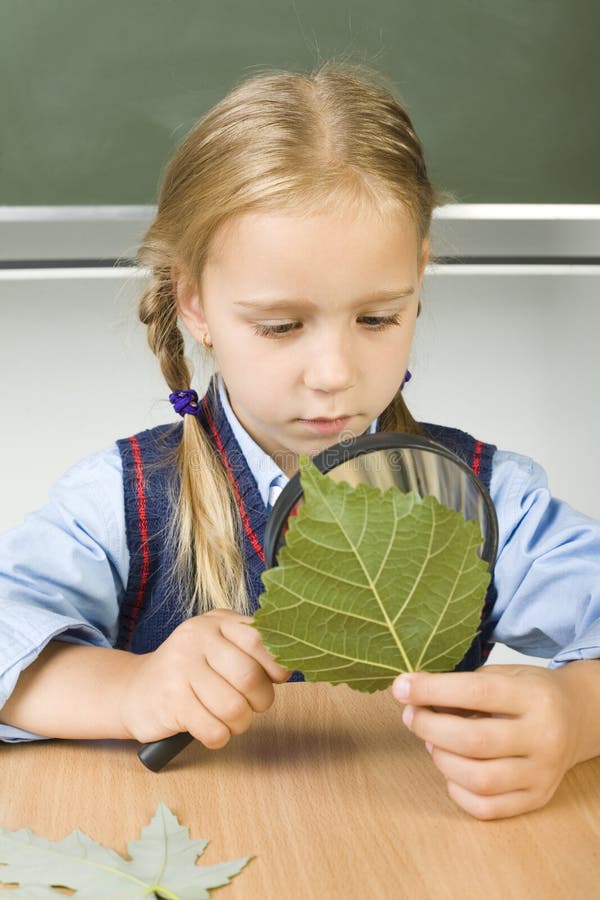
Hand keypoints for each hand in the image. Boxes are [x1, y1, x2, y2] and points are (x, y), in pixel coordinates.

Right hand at [120, 610, 290, 746]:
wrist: (135, 689)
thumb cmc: (191, 671)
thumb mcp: (219, 645)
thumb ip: (251, 647)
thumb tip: (291, 664)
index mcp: (217, 621)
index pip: (260, 639)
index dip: (276, 665)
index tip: (276, 679)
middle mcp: (197, 638)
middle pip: (249, 677)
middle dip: (260, 701)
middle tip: (253, 706)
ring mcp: (181, 668)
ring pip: (233, 708)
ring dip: (240, 723)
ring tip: (231, 719)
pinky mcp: (170, 700)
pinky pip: (213, 730)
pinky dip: (219, 737)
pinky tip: (212, 730)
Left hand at [392, 664, 580, 819]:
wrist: (578, 719)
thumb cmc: (529, 693)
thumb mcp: (504, 675)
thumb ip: (462, 687)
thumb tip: (412, 697)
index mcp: (535, 697)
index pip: (476, 692)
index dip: (432, 690)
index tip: (401, 687)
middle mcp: (543, 737)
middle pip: (473, 741)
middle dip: (429, 728)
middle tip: (410, 715)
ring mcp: (542, 773)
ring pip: (478, 779)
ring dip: (441, 759)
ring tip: (432, 742)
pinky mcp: (536, 799)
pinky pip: (487, 808)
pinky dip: (457, 791)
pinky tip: (451, 771)